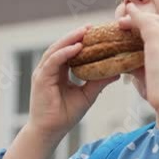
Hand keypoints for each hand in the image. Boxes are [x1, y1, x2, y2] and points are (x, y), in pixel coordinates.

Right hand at [25, 24, 118, 141]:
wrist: (51, 131)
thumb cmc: (65, 115)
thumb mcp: (87, 95)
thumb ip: (98, 82)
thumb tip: (116, 72)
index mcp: (58, 71)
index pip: (68, 51)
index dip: (80, 41)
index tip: (95, 33)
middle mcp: (49, 69)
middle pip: (62, 46)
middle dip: (75, 35)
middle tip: (91, 27)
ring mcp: (43, 73)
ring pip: (56, 50)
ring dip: (70, 39)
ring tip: (84, 32)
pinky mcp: (41, 79)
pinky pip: (53, 61)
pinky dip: (64, 53)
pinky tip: (76, 47)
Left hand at [117, 2, 158, 111]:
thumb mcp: (155, 78)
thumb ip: (143, 69)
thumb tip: (128, 66)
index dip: (156, 27)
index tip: (143, 28)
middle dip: (146, 19)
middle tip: (130, 21)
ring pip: (152, 19)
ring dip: (137, 17)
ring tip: (123, 19)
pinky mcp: (157, 40)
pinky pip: (145, 21)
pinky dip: (135, 16)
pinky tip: (127, 13)